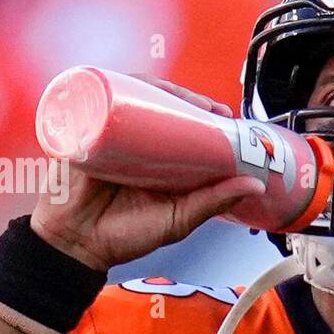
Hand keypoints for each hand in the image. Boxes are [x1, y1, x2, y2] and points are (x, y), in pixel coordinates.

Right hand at [29, 75, 265, 270]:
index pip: (182, 125)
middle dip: (187, 97)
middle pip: (159, 104)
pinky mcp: (82, 132)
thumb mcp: (179, 218)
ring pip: (132, 97)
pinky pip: (96, 101)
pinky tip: (138, 86)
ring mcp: (108, 134)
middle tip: (211, 108)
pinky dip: (116, 86)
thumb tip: (257, 184)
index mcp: (158, 159)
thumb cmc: (126, 235)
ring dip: (158, 89)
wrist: (77, 246)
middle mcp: (135, 141)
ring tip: (184, 100)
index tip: (228, 116)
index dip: (205, 114)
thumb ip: (215, 202)